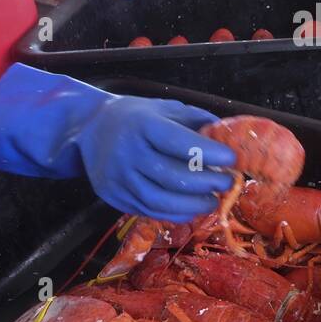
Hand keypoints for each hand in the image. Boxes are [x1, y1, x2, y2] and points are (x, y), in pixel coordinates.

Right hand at [0, 65, 237, 221]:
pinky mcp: (113, 197)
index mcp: (141, 124)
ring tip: (214, 200)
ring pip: (159, 199)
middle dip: (206, 182)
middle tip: (228, 181)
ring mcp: (117, 178)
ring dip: (192, 204)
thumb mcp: (164, 108)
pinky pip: (147, 210)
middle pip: (171, 175)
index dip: (207, 152)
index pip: (177, 141)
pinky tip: (192, 209)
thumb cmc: (136, 117)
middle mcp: (126, 152)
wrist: (89, 130)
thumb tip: (228, 135)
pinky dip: (174, 213)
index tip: (231, 158)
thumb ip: (196, 120)